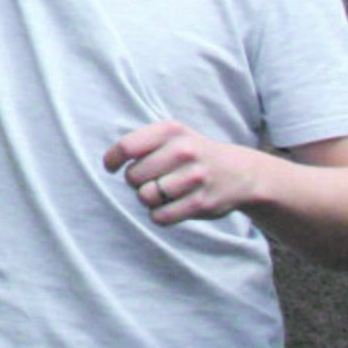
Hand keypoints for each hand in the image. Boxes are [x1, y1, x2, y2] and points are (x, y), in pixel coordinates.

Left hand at [104, 119, 262, 226]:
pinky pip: (161, 216)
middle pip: (134, 176)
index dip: (113, 160)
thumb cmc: (192, 152)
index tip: (111, 167)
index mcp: (171, 130)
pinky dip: (158, 215)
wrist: (238, 172)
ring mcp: (194, 178)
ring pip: (146, 197)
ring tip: (159, 192)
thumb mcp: (172, 135)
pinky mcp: (201, 203)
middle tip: (147, 179)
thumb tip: (109, 162)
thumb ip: (142, 143)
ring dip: (147, 198)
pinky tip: (166, 206)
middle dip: (134, 181)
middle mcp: (184, 151)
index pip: (127, 147)